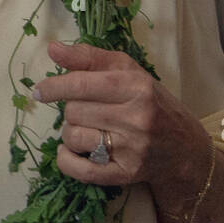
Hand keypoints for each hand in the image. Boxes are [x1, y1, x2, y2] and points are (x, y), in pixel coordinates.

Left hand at [32, 41, 199, 191]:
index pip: (82, 85)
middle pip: (74, 111)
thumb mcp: (128, 72)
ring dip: (70, 133)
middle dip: (72, 109)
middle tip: (88, 111)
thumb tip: (52, 49)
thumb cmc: (151, 102)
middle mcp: (137, 118)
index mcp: (137, 87)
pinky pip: (79, 169)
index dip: (55, 87)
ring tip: (88, 129)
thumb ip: (89, 57)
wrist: (184, 147)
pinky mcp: (125, 174)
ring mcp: (131, 149)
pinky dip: (66, 160)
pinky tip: (71, 152)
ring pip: (73, 137)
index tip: (39, 90)